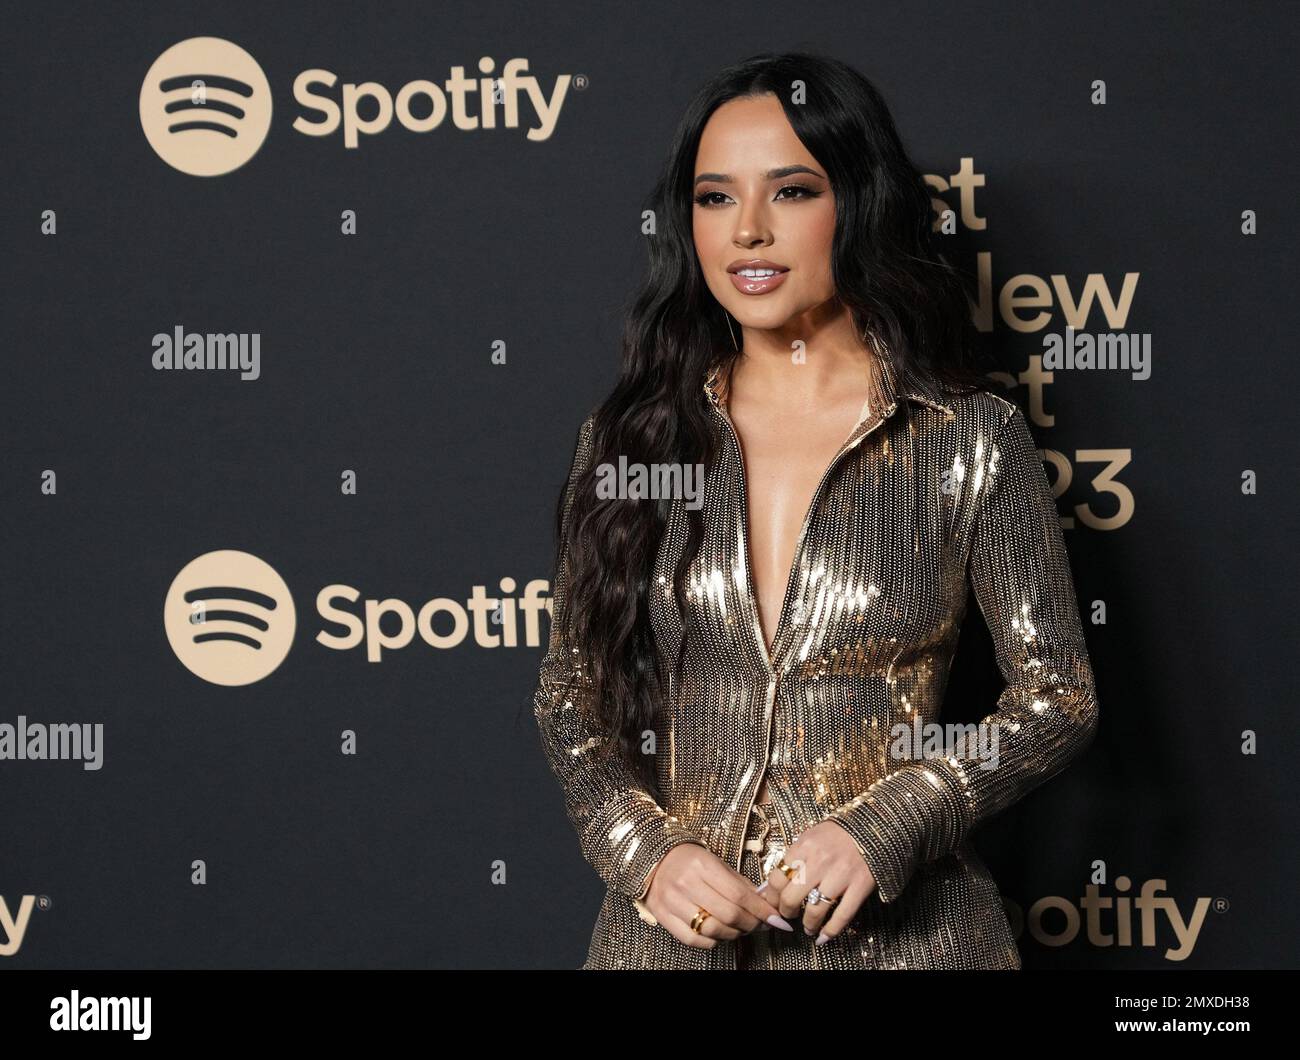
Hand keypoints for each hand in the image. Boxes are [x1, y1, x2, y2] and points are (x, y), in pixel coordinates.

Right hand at [643, 842, 794, 947]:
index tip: (775, 919)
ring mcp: (672, 902)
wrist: (653, 858)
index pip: (739, 894)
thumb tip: (765, 905)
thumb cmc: (689, 860)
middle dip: (750, 924)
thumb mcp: (716, 863)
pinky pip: (693, 939)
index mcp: (702, 865)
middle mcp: (686, 883)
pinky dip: (712, 941)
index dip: (760, 910)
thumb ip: (740, 884)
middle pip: (728, 914)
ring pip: (712, 929)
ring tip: (739, 929)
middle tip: (759, 925)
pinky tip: (719, 934)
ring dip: (733, 934)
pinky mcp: (663, 916)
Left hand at [756, 821, 876, 943]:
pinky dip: (831, 931)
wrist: (872, 827)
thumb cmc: (838, 833)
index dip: (771, 897)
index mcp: (804, 847)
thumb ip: (793, 858)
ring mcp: (840, 875)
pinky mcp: (860, 886)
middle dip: (787, 912)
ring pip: (815, 910)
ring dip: (808, 924)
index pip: (777, 879)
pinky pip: (842, 916)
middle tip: (789, 915)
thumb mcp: (810, 837)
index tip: (773, 903)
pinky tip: (824, 937)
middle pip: (791, 898)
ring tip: (808, 927)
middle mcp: (819, 861)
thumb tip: (772, 884)